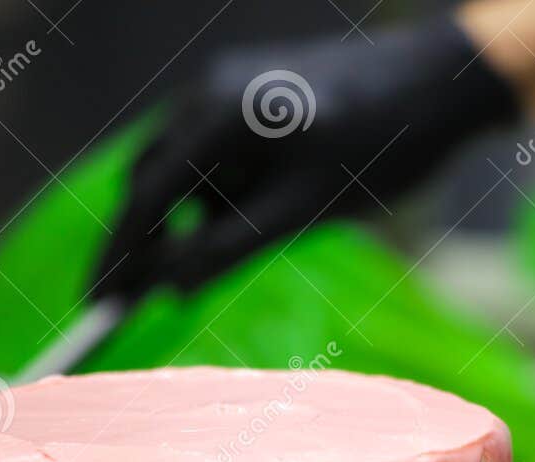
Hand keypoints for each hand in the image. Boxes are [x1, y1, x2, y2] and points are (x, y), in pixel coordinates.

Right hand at [92, 15, 518, 299]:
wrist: (438, 83)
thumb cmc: (380, 147)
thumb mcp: (301, 212)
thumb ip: (228, 249)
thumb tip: (168, 290)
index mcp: (216, 116)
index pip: (145, 198)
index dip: (118, 257)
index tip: (96, 305)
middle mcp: (208, 93)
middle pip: (150, 180)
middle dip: (140, 244)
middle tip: (129, 306)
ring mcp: (227, 89)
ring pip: (180, 170)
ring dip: (180, 224)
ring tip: (190, 276)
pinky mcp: (251, 96)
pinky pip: (211, 156)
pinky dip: (211, 198)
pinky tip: (235, 231)